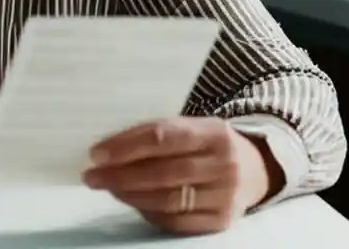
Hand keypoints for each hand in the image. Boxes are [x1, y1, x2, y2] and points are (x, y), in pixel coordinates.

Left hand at [81, 117, 278, 234]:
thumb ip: (153, 134)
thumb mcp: (190, 127)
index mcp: (214, 132)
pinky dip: (148, 212)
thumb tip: (105, 151)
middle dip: (120, 176)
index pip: (163, 137)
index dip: (126, 147)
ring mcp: (225, 196)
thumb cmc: (207, 144)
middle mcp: (224, 164)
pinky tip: (132, 202)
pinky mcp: (221, 221)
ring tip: (109, 188)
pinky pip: (176, 221)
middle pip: (162, 173)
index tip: (96, 154)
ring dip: (130, 195)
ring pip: (167, 200)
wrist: (256, 168)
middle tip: (92, 177)